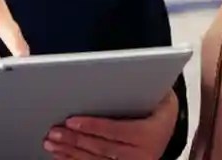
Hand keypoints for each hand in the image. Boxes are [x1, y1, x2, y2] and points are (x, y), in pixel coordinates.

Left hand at [43, 90, 178, 159]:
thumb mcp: (163, 97)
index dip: (93, 126)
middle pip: (102, 148)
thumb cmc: (161, 109)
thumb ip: (145, 86)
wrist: (170, 132)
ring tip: (51, 143)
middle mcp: (141, 155)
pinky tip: (61, 155)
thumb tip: (125, 69)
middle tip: (54, 132)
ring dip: (71, 152)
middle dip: (75, 140)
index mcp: (149, 135)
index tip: (72, 120)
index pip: (116, 131)